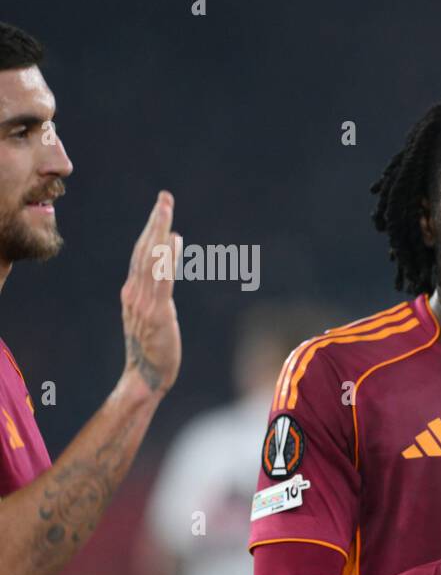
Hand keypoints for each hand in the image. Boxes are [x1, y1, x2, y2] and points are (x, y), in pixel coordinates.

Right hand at [120, 191, 181, 393]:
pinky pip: (161, 280)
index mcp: (132, 292)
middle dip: (155, 221)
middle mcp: (133, 292)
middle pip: (144, 249)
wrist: (145, 377)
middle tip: (165, 197)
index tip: (161, 208)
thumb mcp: (153, 315)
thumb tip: (166, 266)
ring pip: (151, 258)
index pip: (141, 254)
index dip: (151, 229)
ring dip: (160, 231)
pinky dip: (167, 258)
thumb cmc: (153, 349)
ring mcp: (143, 302)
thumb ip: (157, 292)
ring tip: (167, 208)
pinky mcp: (157, 313)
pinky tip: (174, 240)